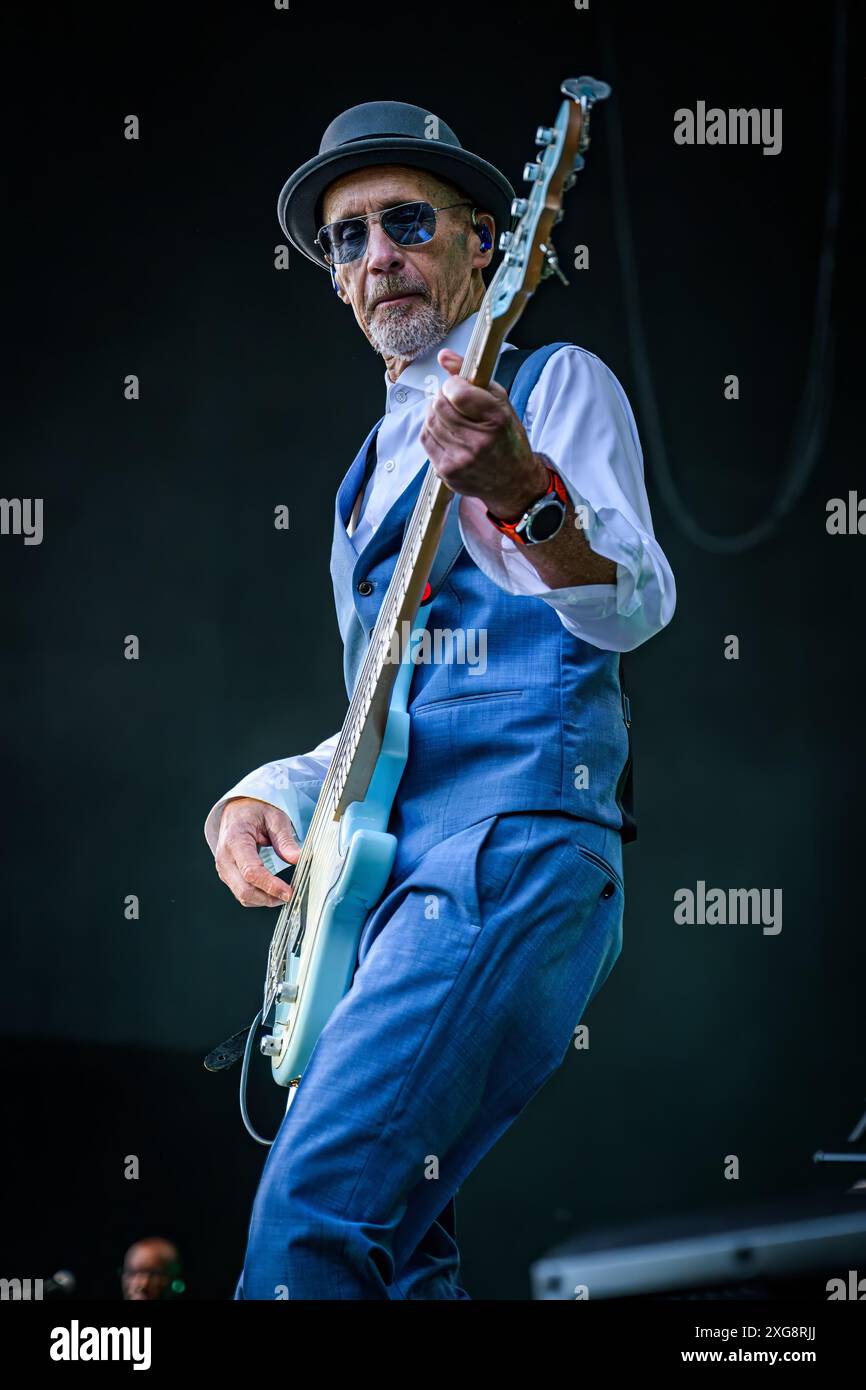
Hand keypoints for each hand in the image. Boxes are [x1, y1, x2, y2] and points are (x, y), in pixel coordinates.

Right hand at [214, 797, 299, 907]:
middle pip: (244, 890)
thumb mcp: (275, 817)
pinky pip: (241, 892)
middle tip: (290, 895)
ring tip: (284, 893)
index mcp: (235, 840)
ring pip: (242, 895)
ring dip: (264, 899)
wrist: (237, 809)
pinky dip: (258, 896)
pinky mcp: (227, 874)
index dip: (271, 886)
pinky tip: (272, 891)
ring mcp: (223, 868)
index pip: (251, 871)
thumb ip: (285, 840)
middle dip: (269, 897)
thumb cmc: (254, 810)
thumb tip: (297, 859)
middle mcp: (224, 857)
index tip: (289, 892)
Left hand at [420, 348, 549, 518]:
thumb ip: (472, 376)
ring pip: (429, 421)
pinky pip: (426, 439)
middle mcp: (478, 442)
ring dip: (435, 413)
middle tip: (453, 400)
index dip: (452, 385)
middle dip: (442, 397)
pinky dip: (432, 430)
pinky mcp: (446, 471)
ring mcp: (460, 459)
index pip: (458, 392)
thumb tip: (444, 356)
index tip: (457, 387)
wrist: (513, 481)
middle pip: (439, 405)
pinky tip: (446, 431)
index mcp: (496, 420)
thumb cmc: (508, 438)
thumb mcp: (500, 402)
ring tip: (450, 416)